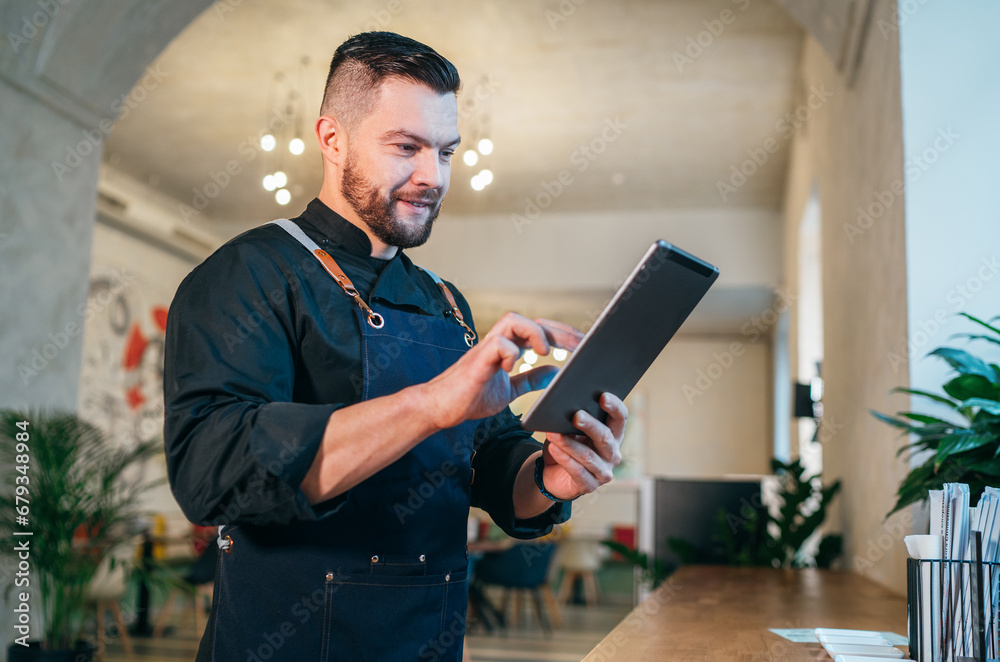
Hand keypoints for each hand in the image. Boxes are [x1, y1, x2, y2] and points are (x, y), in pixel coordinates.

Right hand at [421, 313, 582, 429]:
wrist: (440, 408)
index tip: (583, 345)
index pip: (540, 331)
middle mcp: (498, 343)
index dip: (561, 334)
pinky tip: (514, 366)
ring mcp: (487, 348)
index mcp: (507, 349)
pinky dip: (510, 352)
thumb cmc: (469, 397)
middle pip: (532, 322)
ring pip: (513, 320)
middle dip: (559, 331)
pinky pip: (497, 343)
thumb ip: (529, 379)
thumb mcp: (508, 391)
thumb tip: (553, 371)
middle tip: (580, 345)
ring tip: (545, 351)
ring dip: (534, 332)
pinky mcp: (477, 359)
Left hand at [539, 393, 626, 499]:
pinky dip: (564, 459)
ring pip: (588, 456)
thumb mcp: (569, 429)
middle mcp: (612, 454)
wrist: (552, 474)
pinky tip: (553, 448)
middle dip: (590, 425)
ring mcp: (603, 472)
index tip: (603, 396)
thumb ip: (572, 419)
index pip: (620, 418)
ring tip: (553, 433)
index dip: (614, 407)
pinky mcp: (588, 486)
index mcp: (613, 435)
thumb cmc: (565, 445)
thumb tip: (565, 405)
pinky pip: (577, 471)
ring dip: (569, 443)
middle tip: (576, 415)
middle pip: (605, 437)